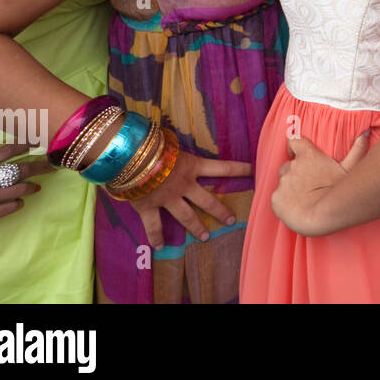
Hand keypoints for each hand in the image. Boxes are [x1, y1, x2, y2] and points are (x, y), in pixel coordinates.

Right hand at [0, 143, 50, 243]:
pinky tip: (21, 203)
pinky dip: (18, 204)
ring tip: (37, 186)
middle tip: (51, 166)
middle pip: (18, 170)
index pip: (3, 152)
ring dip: (30, 187)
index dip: (22, 146)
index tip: (35, 143)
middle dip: (38, 166)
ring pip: (18, 189)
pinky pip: (9, 208)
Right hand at [132, 150, 251, 248]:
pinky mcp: (148, 207)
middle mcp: (183, 184)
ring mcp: (166, 198)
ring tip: (206, 237)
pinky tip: (159, 247)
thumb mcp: (167, 140)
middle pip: (207, 200)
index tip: (253, 171)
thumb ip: (174, 143)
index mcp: (191, 165)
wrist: (126, 157)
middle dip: (220, 211)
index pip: (222, 167)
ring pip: (186, 216)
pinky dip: (155, 237)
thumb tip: (170, 132)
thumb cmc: (148, 143)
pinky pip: (154, 226)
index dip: (239, 169)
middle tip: (231, 220)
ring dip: (197, 227)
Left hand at [270, 131, 368, 236]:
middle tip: (308, 186)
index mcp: (308, 155)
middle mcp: (293, 166)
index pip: (294, 141)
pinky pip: (277, 199)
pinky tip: (296, 209)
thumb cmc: (340, 190)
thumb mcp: (350, 168)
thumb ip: (357, 148)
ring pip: (283, 183)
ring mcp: (283, 183)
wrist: (324, 215)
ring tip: (304, 200)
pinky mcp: (275, 199)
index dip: (294, 147)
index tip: (298, 155)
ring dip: (290, 189)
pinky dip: (284, 203)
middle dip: (294, 174)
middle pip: (287, 166)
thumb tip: (366, 132)